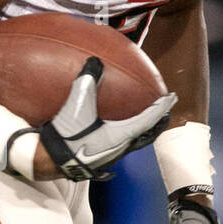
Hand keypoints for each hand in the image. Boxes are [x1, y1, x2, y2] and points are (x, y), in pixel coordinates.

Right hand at [38, 57, 176, 181]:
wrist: (50, 162)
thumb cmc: (67, 137)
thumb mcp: (76, 106)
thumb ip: (86, 82)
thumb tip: (94, 61)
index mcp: (122, 135)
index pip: (149, 119)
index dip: (161, 108)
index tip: (172, 98)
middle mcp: (121, 148)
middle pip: (147, 134)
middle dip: (157, 121)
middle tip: (165, 110)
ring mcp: (112, 155)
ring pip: (136, 142)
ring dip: (145, 130)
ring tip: (147, 119)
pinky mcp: (101, 158)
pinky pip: (122, 144)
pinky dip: (128, 134)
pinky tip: (117, 129)